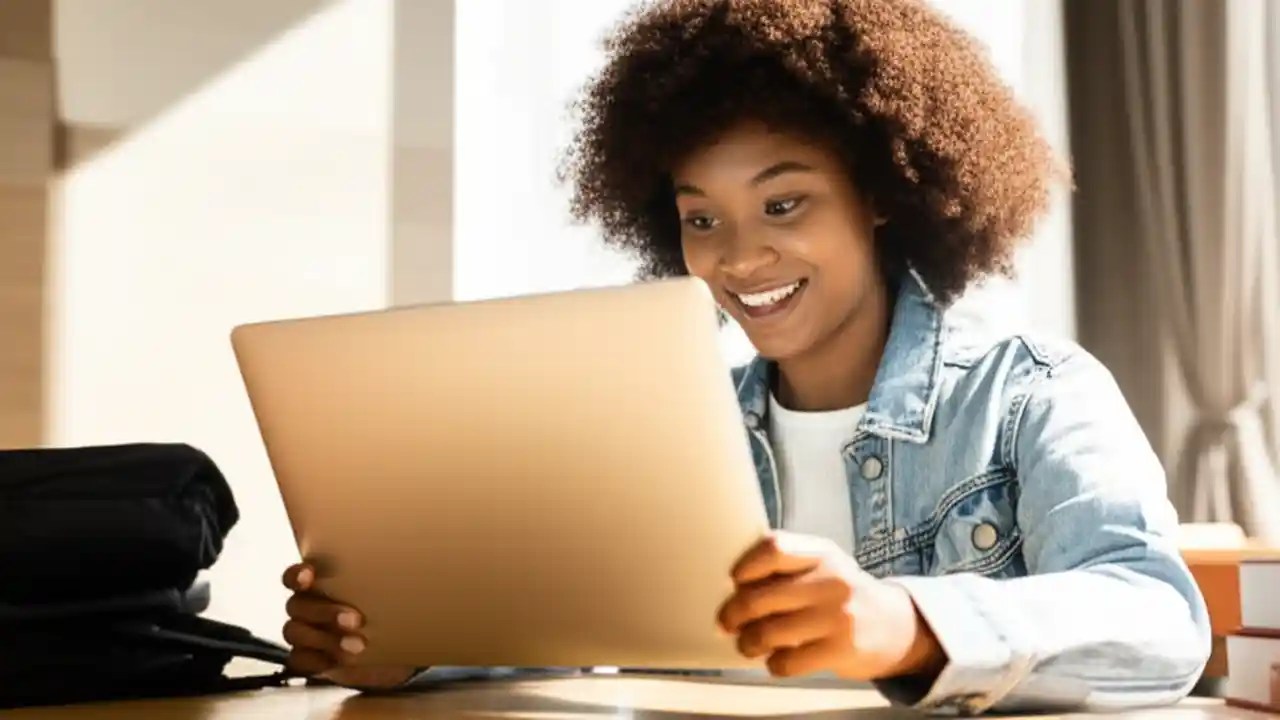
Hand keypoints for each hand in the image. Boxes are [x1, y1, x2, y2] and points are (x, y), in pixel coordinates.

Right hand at [281, 562, 417, 689]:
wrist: (390, 650)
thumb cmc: (381, 613)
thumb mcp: (383, 593)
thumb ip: (378, 580)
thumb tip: (400, 566)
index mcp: (318, 584)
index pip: (294, 576)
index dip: (297, 575)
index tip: (310, 575)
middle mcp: (305, 606)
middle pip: (298, 605)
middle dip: (326, 612)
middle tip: (355, 619)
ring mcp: (303, 633)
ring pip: (296, 632)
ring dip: (326, 639)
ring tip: (357, 645)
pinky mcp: (307, 659)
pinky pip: (299, 659)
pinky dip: (318, 661)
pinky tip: (338, 661)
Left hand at [717, 532, 945, 680]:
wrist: (895, 627)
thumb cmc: (844, 594)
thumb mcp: (824, 567)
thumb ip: (787, 568)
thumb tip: (733, 587)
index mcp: (822, 552)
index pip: (774, 548)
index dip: (746, 566)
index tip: (734, 581)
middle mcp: (831, 580)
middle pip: (761, 596)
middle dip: (734, 613)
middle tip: (727, 622)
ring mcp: (837, 616)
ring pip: (769, 632)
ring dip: (748, 642)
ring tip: (747, 644)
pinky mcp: (840, 650)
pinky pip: (788, 661)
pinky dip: (774, 663)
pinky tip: (776, 659)